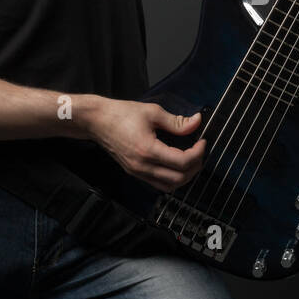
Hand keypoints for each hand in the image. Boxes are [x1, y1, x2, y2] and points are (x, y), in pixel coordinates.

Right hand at [87, 98, 205, 192]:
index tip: (202, 141)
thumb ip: (176, 121)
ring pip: (169, 186)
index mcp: (148, 151)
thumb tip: (196, 122)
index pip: (182, 162)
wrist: (97, 121)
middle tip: (199, 151)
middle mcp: (143, 166)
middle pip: (179, 179)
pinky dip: (172, 178)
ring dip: (184, 176)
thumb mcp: (152, 112)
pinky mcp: (134, 172)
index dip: (198, 153)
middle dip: (195, 166)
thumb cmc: (121, 114)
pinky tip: (175, 164)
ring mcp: (138, 172)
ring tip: (190, 160)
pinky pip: (158, 184)